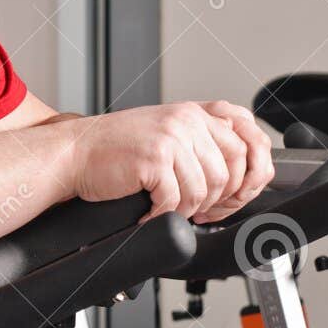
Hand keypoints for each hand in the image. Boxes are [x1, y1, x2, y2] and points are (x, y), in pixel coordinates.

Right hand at [67, 101, 273, 221]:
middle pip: (231, 171)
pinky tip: (149, 213)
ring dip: (189, 210)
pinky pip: (176, 200)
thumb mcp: (166, 132)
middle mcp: (187, 120)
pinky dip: (162, 215)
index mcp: (196, 112)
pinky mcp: (153, 159)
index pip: (250, 139)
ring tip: (170, 211)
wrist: (74, 152)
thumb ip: (201, 141)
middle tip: (203, 213)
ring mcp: (170, 138)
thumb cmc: (115, 148)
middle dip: (221, 201)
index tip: (240, 194)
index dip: (253, 174)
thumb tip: (239, 175)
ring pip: (205, 190)